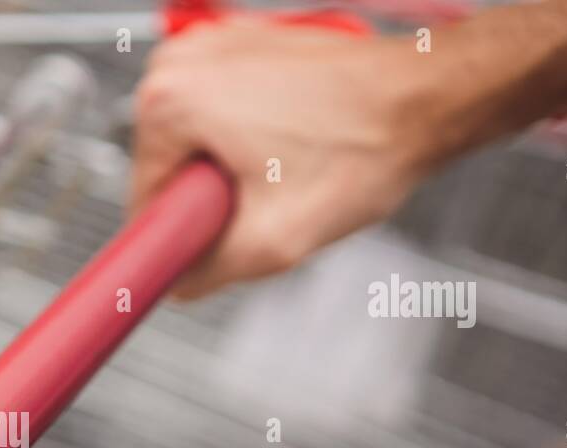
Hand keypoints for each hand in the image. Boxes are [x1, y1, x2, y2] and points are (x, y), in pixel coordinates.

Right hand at [131, 20, 427, 297]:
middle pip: (166, 171)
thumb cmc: (364, 144)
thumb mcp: (271, 242)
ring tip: (285, 170)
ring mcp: (211, 47)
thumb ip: (204, 274)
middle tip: (267, 200)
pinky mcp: (240, 46)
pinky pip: (220, 117)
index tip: (215, 242)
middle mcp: (180, 62)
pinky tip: (290, 146)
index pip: (141, 201)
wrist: (425, 97)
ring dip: (231, 172)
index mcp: (168, 101)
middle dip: (208, 201)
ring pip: (194, 147)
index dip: (178, 236)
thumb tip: (176, 283)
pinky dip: (248, 140)